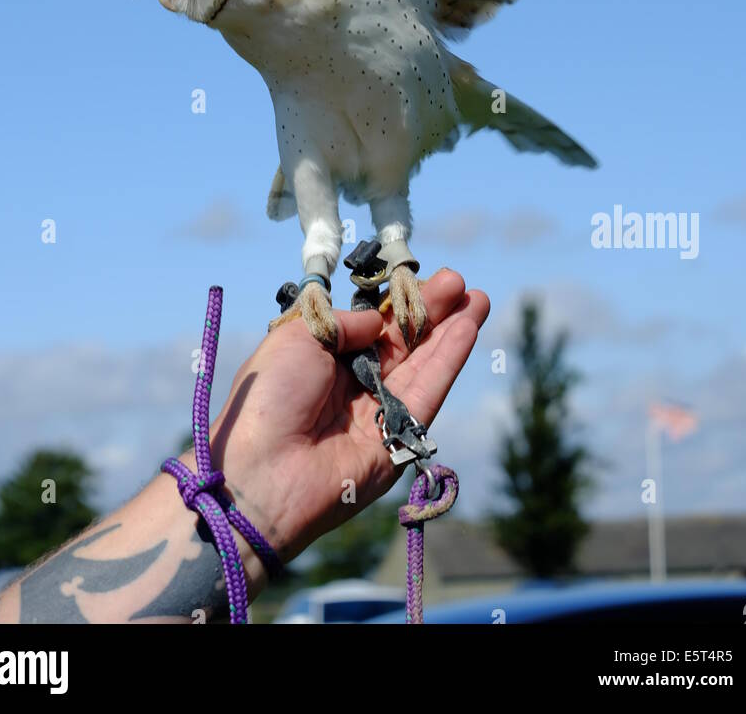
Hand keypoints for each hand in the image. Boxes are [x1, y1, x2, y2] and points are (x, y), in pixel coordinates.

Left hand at [188, 269, 488, 591]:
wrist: (267, 469)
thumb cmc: (271, 398)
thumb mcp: (299, 337)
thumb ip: (345, 323)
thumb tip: (377, 322)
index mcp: (324, 359)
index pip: (372, 325)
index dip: (398, 302)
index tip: (422, 276)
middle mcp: (355, 382)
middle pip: (404, 340)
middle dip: (432, 310)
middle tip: (460, 282)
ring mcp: (380, 411)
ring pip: (424, 362)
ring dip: (452, 330)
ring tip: (479, 298)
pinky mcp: (401, 437)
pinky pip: (430, 391)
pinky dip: (449, 360)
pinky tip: (467, 330)